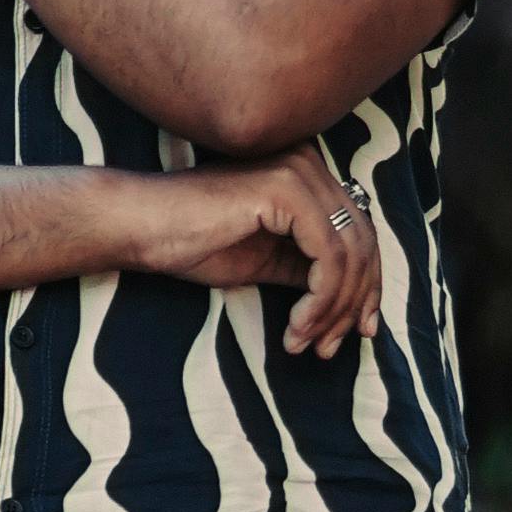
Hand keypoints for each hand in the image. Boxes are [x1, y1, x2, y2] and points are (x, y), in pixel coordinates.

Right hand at [122, 144, 383, 357]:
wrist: (144, 228)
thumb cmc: (194, 242)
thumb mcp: (269, 261)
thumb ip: (309, 268)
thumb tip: (350, 301)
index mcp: (308, 175)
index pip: (360, 233)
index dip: (367, 286)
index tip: (361, 331)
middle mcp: (310, 164)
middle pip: (363, 243)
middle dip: (354, 304)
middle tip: (332, 347)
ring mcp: (300, 173)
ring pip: (350, 255)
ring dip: (333, 311)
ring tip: (305, 342)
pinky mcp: (287, 191)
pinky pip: (328, 257)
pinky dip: (320, 301)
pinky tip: (296, 326)